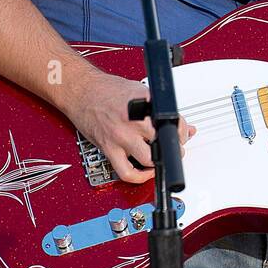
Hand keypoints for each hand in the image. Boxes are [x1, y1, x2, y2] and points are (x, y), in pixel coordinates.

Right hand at [62, 68, 195, 184]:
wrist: (81, 90)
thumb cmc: (107, 90)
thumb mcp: (140, 91)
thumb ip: (162, 110)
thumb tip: (185, 127)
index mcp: (144, 102)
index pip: (173, 121)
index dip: (182, 131)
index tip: (180, 134)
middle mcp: (133, 120)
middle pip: (164, 141)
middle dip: (175, 148)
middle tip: (175, 148)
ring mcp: (120, 135)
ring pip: (149, 159)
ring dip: (159, 163)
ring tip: (160, 159)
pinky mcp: (108, 148)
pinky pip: (127, 172)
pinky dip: (139, 177)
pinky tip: (145, 172)